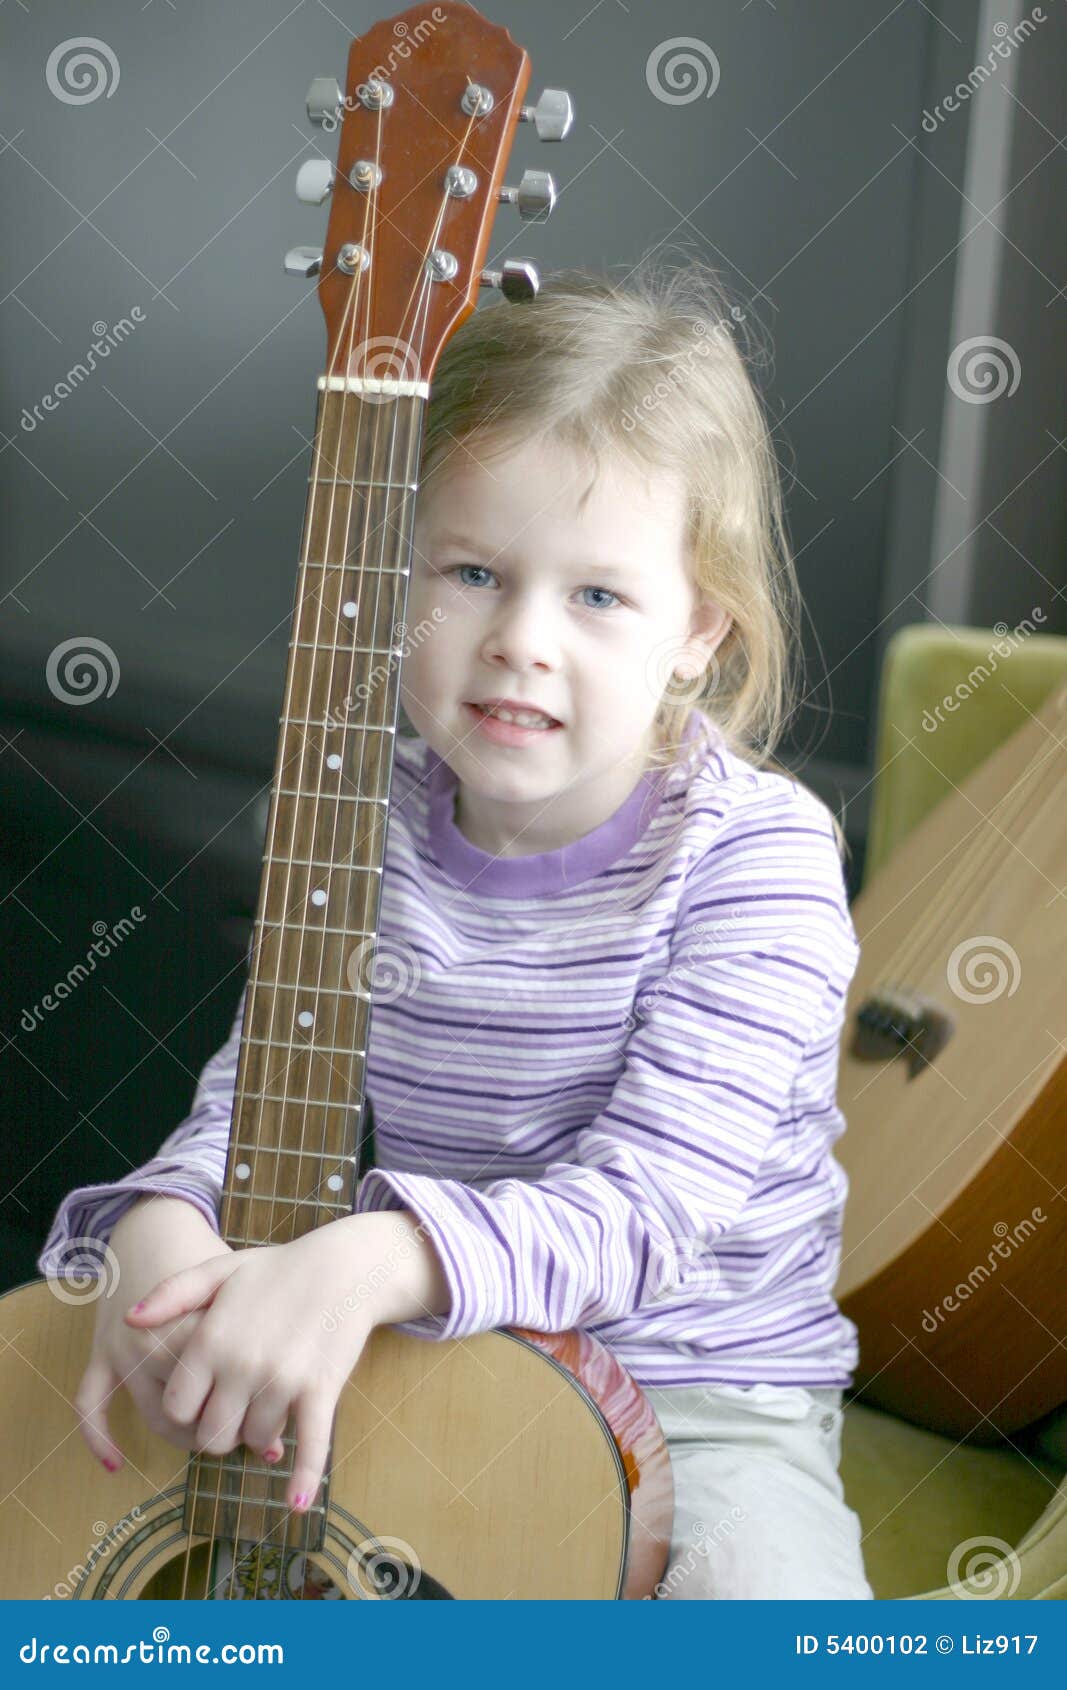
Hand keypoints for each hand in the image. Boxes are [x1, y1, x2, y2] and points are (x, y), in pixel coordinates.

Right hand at [73, 1196, 255, 1474]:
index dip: (254, 1414)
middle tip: (246, 1428)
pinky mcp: (100, 1354)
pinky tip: (116, 1464)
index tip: (270, 1414)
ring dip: (184, 1436)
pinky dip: (98, 1438)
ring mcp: (124, 1353)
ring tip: (212, 1434)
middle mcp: (156, 1345)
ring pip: (157, 1417)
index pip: (229, 1398)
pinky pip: (92, 1404)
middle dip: (224, 1428)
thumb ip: (265, 1349)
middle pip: (196, 1413)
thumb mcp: (243, 1294)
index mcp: (199, 1331)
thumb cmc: (212, 1263)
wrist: (158, 1230)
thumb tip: (289, 1409)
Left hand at [122, 1211, 445, 1514]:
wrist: (344, 1267)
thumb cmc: (278, 1270)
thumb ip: (171, 1294)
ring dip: (258, 1436)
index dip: (184, 1412)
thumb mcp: (219, 1270)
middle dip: (218, 1432)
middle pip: (212, 1436)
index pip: (176, 1409)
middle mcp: (241, 1366)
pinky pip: (310, 1446)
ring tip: (267, 1410)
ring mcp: (282, 1382)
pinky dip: (303, 1478)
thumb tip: (128, 1318)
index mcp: (210, 1340)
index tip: (200, 1402)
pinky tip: (296, 1504)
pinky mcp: (319, 1392)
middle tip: (232, 1415)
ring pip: (255, 1440)